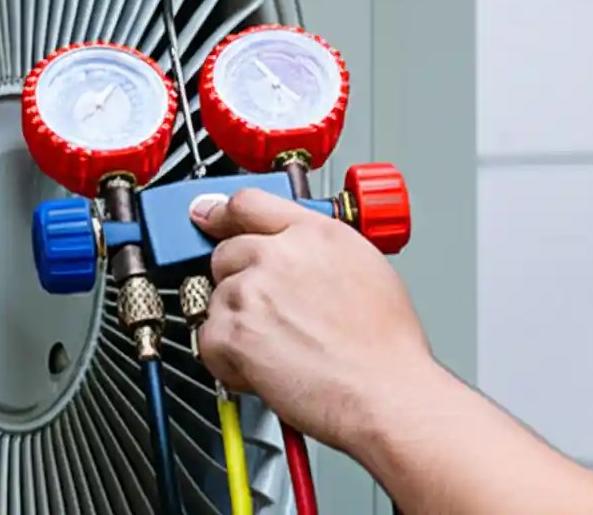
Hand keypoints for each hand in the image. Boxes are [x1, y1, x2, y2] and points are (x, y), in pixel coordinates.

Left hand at [190, 188, 433, 451]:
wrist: (383, 389)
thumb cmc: (385, 343)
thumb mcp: (366, 266)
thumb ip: (318, 246)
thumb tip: (295, 249)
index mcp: (315, 232)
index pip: (249, 202)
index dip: (221, 212)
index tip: (207, 214)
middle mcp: (279, 254)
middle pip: (225, 253)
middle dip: (239, 281)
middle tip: (270, 312)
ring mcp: (252, 292)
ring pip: (216, 299)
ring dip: (238, 324)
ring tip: (281, 346)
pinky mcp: (233, 333)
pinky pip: (207, 339)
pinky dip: (228, 359)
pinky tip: (266, 366)